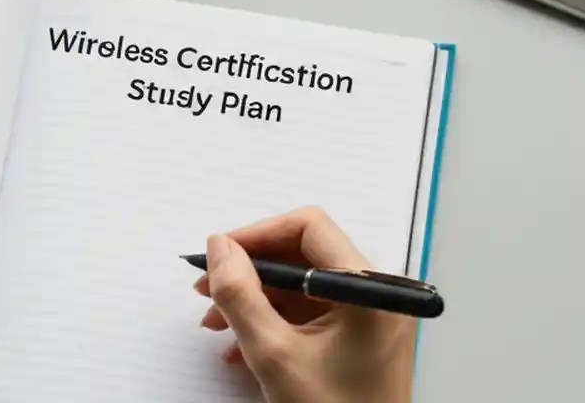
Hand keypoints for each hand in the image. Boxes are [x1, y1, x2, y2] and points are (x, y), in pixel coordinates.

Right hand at [196, 208, 415, 402]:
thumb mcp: (273, 356)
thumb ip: (241, 296)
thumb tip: (221, 247)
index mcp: (370, 290)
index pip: (309, 227)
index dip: (258, 234)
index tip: (220, 253)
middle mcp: (377, 295)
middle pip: (304, 254)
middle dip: (251, 271)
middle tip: (208, 288)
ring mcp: (369, 317)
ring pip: (302, 285)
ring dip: (256, 299)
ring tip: (216, 324)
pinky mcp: (359, 338)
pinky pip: (310, 312)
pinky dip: (273, 321)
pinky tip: (241, 346)